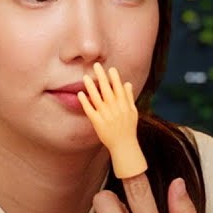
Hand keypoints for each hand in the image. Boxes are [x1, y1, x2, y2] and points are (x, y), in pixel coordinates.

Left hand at [79, 62, 146, 178]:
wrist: (124, 146)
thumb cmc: (129, 129)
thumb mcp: (132, 112)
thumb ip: (129, 97)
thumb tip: (127, 83)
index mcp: (124, 106)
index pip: (119, 89)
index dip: (115, 78)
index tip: (110, 68)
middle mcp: (115, 109)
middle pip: (108, 90)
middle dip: (102, 77)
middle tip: (96, 66)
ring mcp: (106, 116)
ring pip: (97, 98)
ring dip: (91, 87)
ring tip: (85, 77)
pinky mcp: (97, 123)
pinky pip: (90, 110)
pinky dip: (85, 102)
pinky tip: (80, 94)